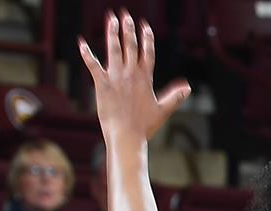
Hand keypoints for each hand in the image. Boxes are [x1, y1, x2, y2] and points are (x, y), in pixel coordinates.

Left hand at [78, 10, 192, 143]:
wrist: (126, 135)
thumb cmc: (145, 126)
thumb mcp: (163, 110)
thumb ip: (175, 96)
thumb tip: (188, 88)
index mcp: (145, 77)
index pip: (147, 52)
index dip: (146, 38)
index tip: (145, 26)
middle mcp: (130, 73)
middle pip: (130, 45)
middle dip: (128, 28)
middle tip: (126, 14)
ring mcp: (115, 77)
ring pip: (114, 49)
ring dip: (112, 32)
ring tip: (111, 19)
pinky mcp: (102, 83)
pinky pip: (93, 65)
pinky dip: (86, 53)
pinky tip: (81, 43)